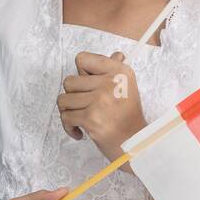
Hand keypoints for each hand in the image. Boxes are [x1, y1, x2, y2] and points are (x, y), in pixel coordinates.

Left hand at [58, 50, 147, 167]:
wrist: (135, 144)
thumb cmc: (128, 117)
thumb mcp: (127, 88)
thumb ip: (116, 69)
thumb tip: (116, 54)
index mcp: (119, 71)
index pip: (82, 58)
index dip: (80, 72)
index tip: (89, 85)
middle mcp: (110, 82)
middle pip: (68, 81)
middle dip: (73, 96)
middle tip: (86, 106)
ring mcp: (100, 100)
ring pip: (63, 100)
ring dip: (69, 112)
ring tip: (81, 118)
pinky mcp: (91, 118)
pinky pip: (65, 117)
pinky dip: (69, 126)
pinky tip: (80, 130)